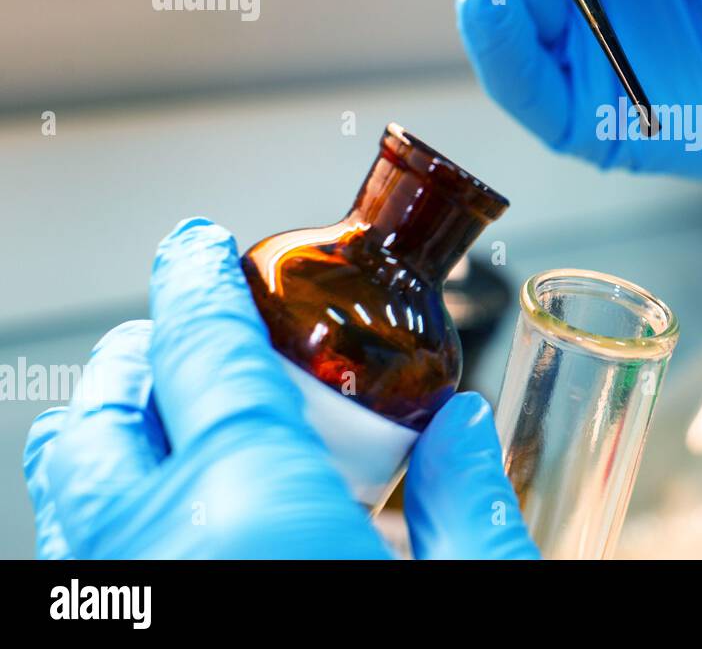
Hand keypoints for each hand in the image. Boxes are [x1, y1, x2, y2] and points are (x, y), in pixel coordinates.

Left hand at [24, 218, 536, 559]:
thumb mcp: (479, 592)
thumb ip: (471, 504)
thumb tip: (457, 427)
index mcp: (256, 512)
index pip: (203, 350)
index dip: (196, 279)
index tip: (199, 246)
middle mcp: (159, 553)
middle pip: (103, 416)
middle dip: (139, 352)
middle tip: (182, 331)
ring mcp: (121, 606)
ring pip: (68, 490)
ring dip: (110, 430)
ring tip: (163, 413)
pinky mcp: (115, 643)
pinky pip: (78, 550)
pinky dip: (105, 508)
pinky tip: (169, 515)